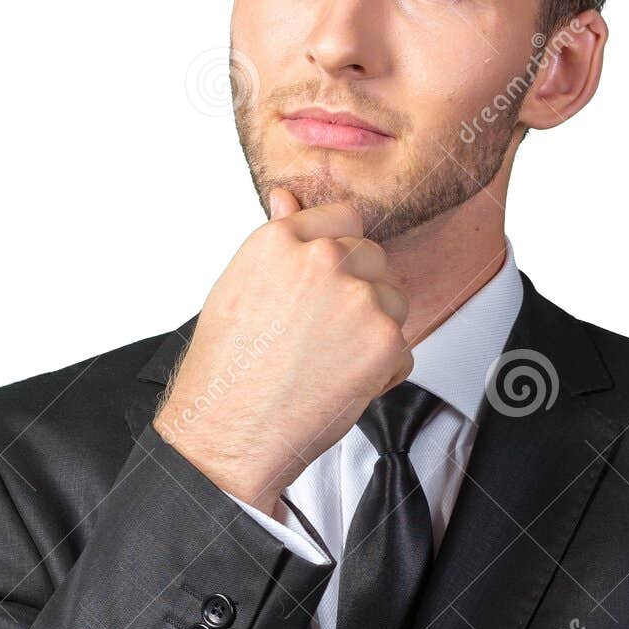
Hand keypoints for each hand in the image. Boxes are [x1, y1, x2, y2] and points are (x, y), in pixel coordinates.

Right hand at [153, 188, 410, 513]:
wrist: (226, 432)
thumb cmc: (226, 369)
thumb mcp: (239, 285)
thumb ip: (278, 240)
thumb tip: (289, 196)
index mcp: (281, 238)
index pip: (343, 218)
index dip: (340, 255)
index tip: (327, 285)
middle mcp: (322, 258)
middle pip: (374, 257)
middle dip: (359, 293)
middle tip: (320, 336)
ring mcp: (357, 296)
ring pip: (393, 302)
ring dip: (374, 332)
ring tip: (325, 363)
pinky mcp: (384, 339)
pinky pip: (402, 350)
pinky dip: (381, 374)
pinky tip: (338, 386)